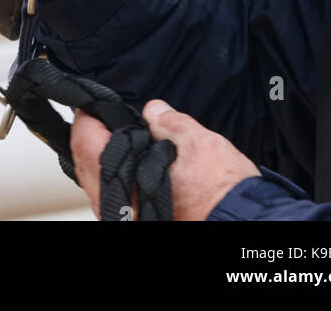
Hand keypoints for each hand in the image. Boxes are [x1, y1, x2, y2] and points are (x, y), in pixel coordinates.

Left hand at [71, 102, 259, 220]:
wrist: (244, 228)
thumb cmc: (223, 195)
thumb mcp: (198, 143)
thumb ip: (169, 122)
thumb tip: (152, 110)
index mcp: (126, 186)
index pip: (87, 143)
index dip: (89, 116)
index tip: (93, 102)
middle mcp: (119, 209)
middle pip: (87, 164)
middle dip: (94, 136)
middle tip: (105, 114)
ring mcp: (127, 219)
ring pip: (98, 183)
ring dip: (106, 157)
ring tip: (121, 135)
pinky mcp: (141, 223)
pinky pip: (115, 197)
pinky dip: (119, 175)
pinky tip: (135, 162)